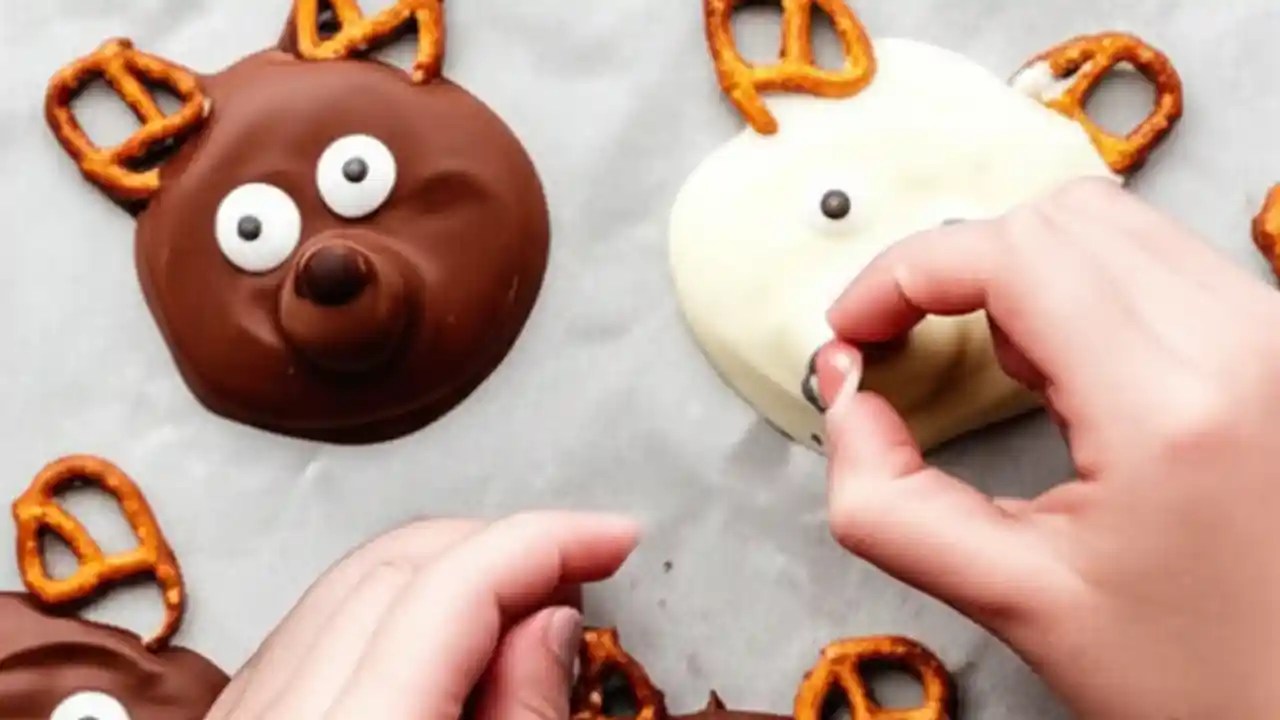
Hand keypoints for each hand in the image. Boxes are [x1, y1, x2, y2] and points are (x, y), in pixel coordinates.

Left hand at [204, 512, 638, 719]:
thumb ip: (523, 714)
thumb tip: (549, 618)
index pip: (454, 584)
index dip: (548, 539)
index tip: (616, 534)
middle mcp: (283, 715)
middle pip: (399, 564)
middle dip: (504, 546)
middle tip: (581, 573)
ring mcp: (246, 715)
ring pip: (352, 581)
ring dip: (452, 569)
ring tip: (526, 605)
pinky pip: (316, 626)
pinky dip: (394, 606)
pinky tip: (447, 638)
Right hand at [816, 178, 1279, 718]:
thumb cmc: (1194, 677)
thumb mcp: (1011, 599)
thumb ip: (887, 501)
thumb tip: (844, 397)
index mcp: (1169, 408)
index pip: (1011, 254)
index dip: (903, 273)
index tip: (854, 326)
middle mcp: (1244, 346)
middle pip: (1057, 217)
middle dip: (955, 267)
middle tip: (904, 340)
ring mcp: (1275, 338)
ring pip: (1110, 224)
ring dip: (1018, 272)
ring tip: (993, 365)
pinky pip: (1158, 261)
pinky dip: (1078, 286)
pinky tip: (1061, 365)